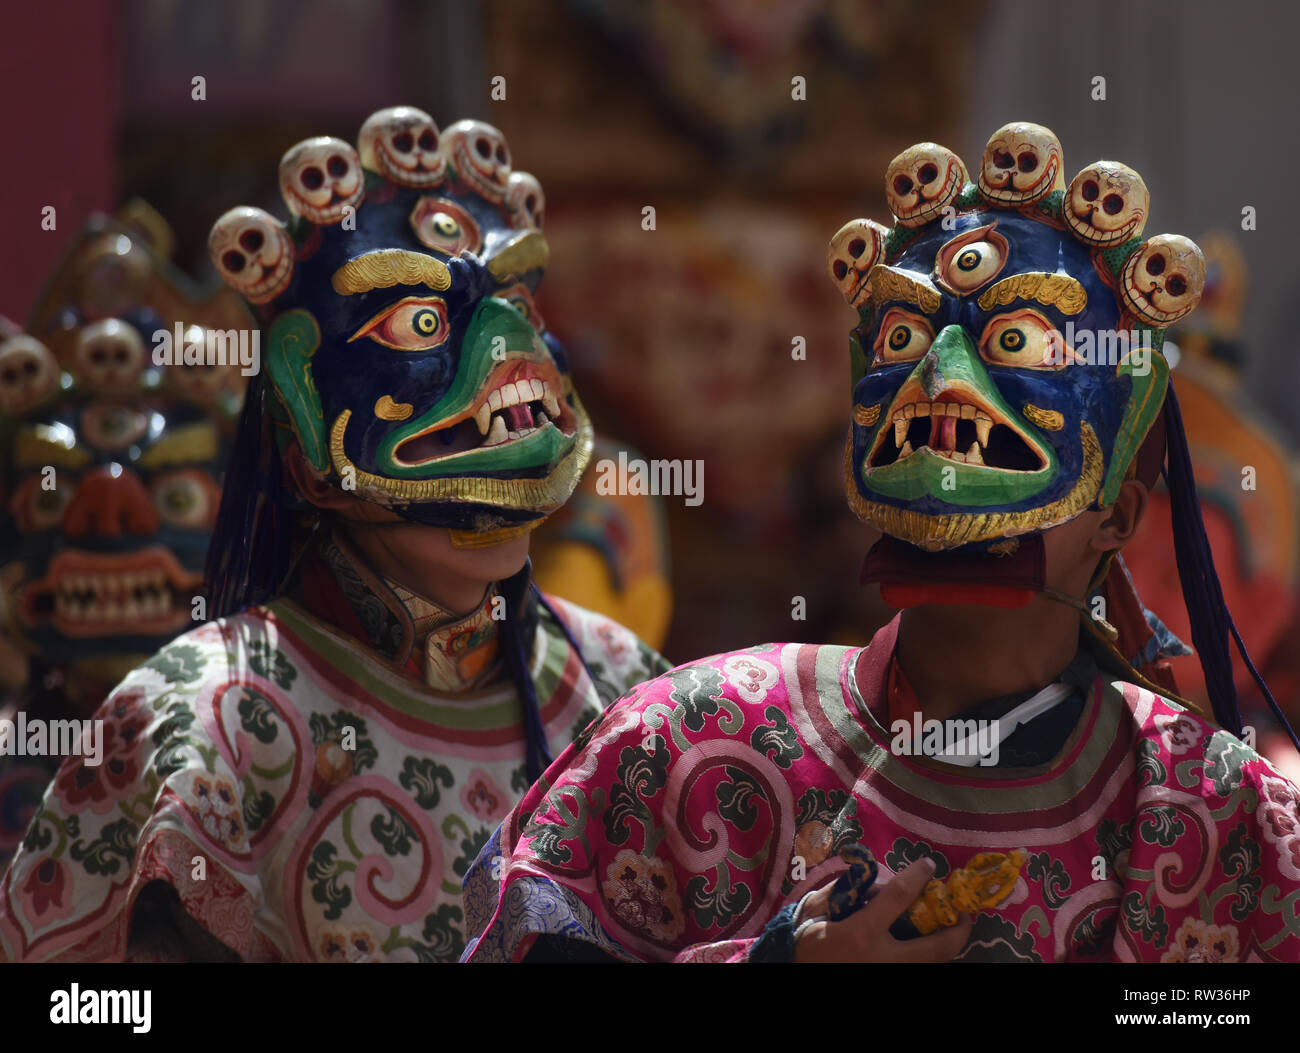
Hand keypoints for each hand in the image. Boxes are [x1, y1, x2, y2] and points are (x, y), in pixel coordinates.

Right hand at [793, 857, 973, 961]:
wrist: (793, 970)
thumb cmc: (806, 939)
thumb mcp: (823, 908)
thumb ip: (853, 891)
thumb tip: (884, 882)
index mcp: (862, 932)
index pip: (900, 896)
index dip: (918, 875)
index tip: (929, 864)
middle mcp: (882, 959)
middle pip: (937, 947)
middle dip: (959, 930)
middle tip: (965, 915)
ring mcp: (887, 975)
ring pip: (932, 964)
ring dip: (947, 946)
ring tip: (951, 930)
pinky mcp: (886, 981)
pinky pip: (916, 968)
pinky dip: (926, 957)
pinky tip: (926, 944)